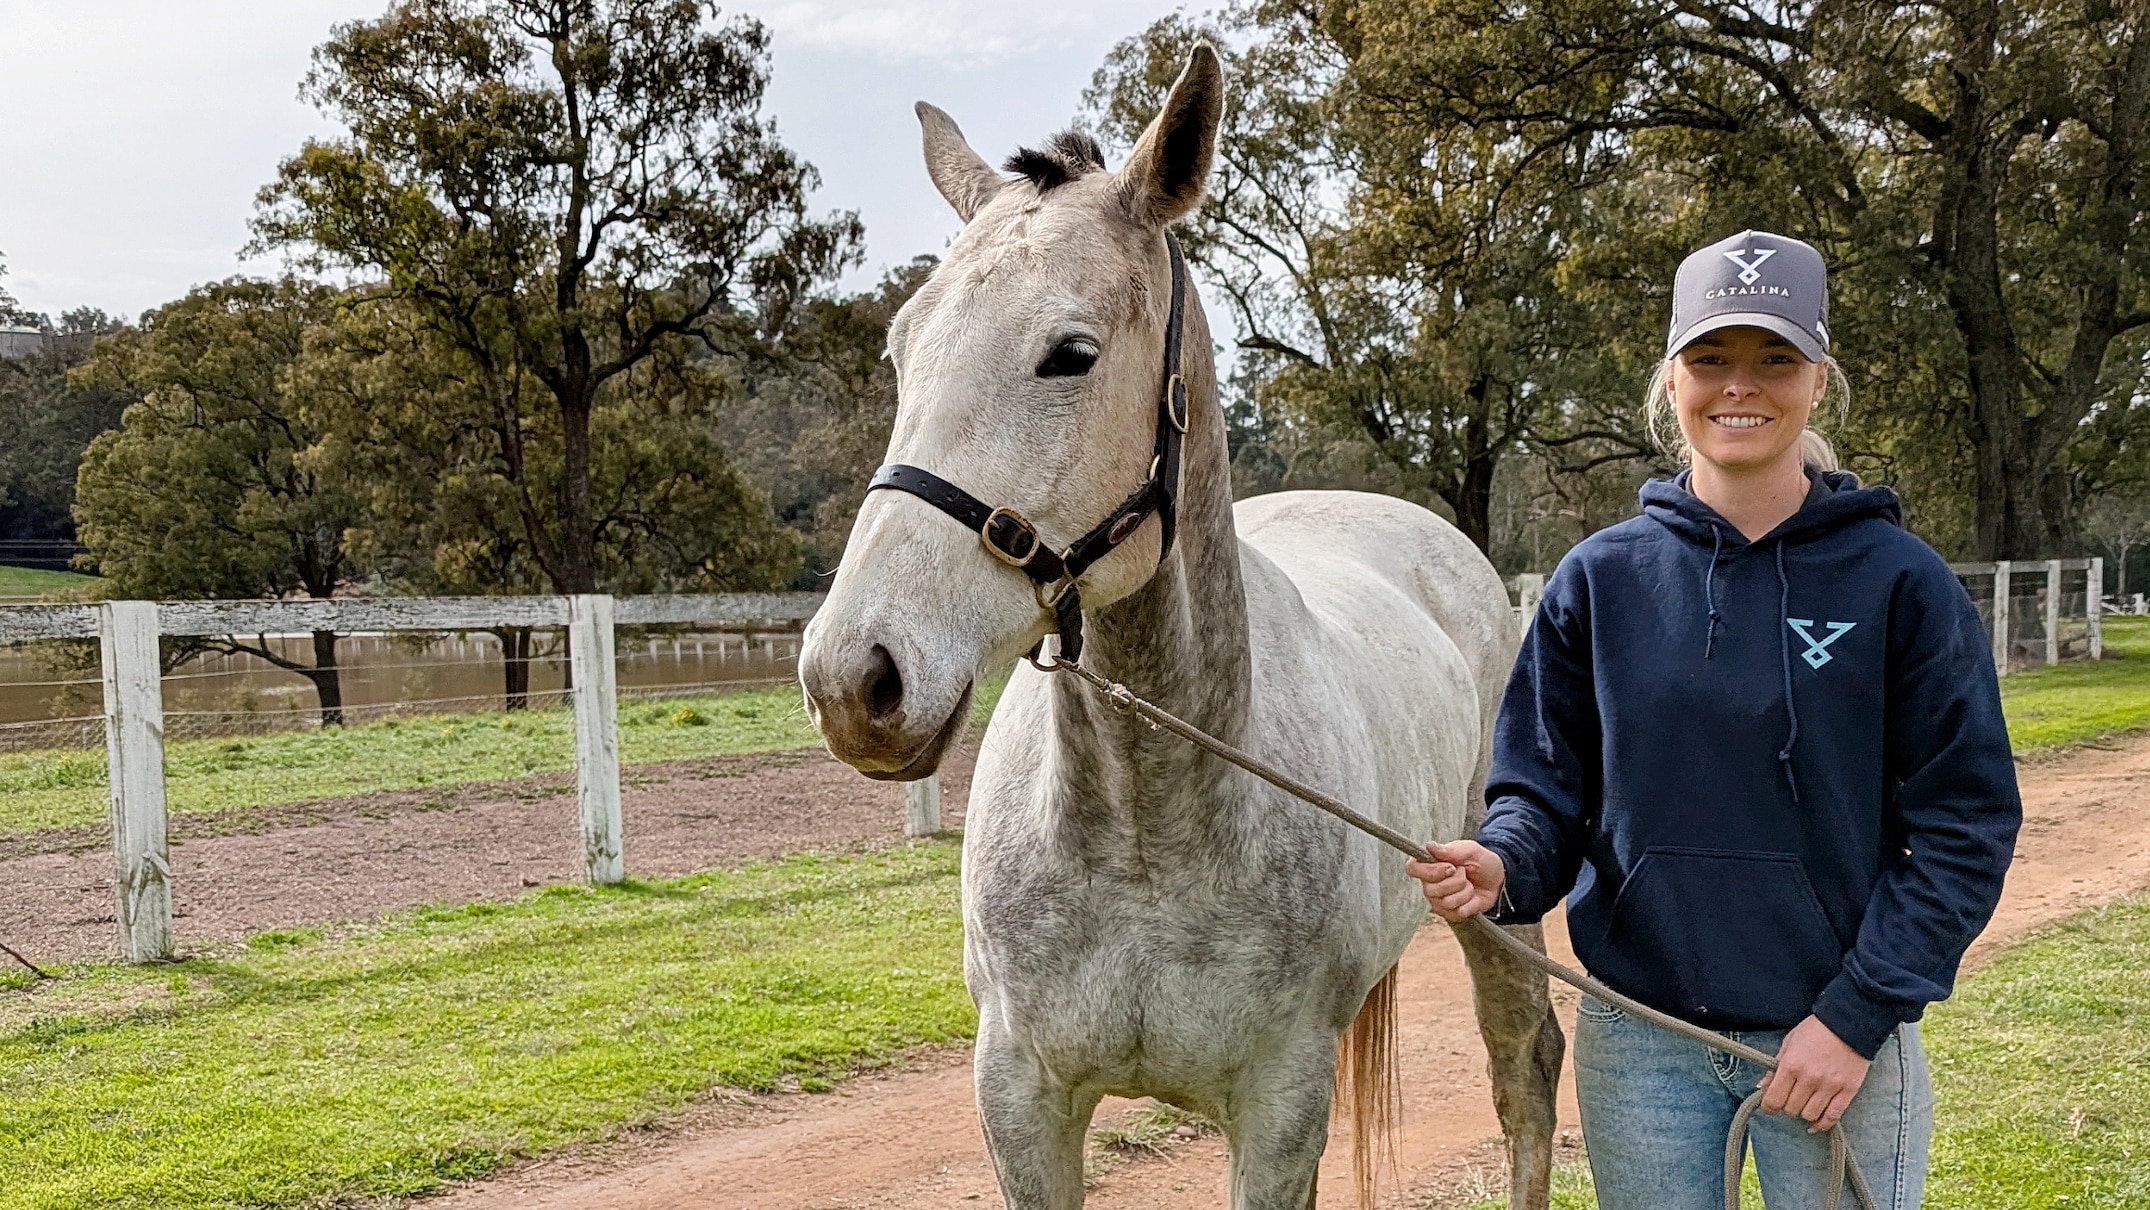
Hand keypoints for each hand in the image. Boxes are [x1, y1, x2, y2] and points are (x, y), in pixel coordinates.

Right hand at [1405, 840, 1504, 921]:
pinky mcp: (1450, 913)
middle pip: (1431, 890)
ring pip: (1446, 902)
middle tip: (1465, 874)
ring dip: (1465, 892)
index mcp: (1430, 865)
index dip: (1430, 871)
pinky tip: (1472, 897)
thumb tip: (1430, 846)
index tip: (1450, 868)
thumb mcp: (1471, 850)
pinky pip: (1457, 913)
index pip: (1412, 868)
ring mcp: (1439, 901)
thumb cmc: (1481, 862)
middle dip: (1456, 882)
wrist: (1498, 880)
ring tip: (1469, 884)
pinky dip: (1471, 904)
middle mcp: (1430, 884)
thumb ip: (1451, 849)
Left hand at [1758, 1016, 1869, 1131]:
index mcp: (1791, 1065)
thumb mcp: (1789, 1042)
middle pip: (1791, 1109)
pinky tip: (1817, 1124)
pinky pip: (1833, 1116)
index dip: (1768, 1107)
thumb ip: (1775, 1066)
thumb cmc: (1816, 1030)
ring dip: (1804, 1113)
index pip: (1774, 1098)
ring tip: (1804, 1105)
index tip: (1769, 1107)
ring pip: (1810, 1115)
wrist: (1849, 1023)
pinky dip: (1823, 1124)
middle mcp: (1809, 1078)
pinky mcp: (1848, 1091)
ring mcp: (1830, 1086)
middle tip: (1790, 1099)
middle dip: (1787, 1106)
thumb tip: (1762, 1087)